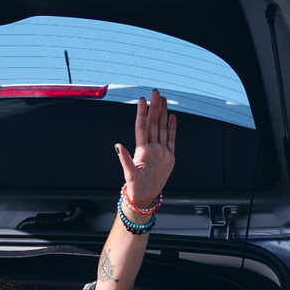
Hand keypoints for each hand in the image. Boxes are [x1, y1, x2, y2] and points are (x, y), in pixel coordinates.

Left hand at [116, 89, 176, 209]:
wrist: (146, 196)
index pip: (142, 127)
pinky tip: (172, 117)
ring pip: (161, 128)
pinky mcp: (169, 156)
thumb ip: (125, 159)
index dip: (142, 113)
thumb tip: (117, 146)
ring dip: (163, 114)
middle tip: (156, 93)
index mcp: (142, 150)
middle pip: (153, 123)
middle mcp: (151, 147)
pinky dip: (171, 128)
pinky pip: (171, 139)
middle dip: (155, 108)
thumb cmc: (135, 187)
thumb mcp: (130, 174)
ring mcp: (160, 151)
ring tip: (164, 100)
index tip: (143, 100)